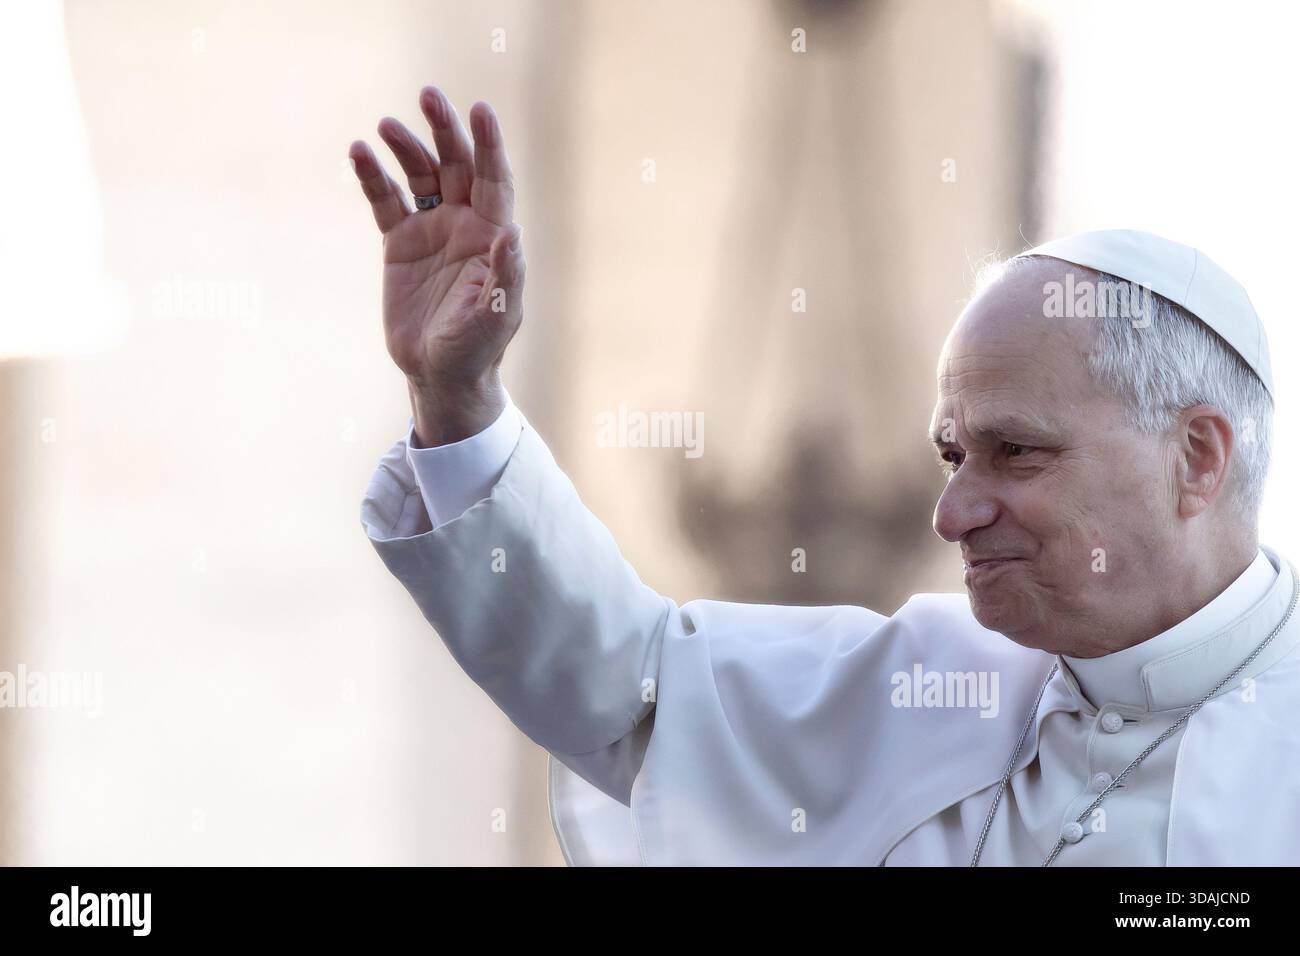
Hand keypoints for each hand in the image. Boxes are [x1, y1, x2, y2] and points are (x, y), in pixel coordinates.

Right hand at [349, 86, 524, 445]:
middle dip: (445, 130)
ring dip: (405, 147)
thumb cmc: (477, 347)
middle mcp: (464, 223)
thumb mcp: (495, 316)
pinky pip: (385, 201)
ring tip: (385, 127)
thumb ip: (506, 275)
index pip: (493, 179)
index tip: (480, 110)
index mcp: (492, 234)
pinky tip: (359, 153)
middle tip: (429, 95)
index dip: (489, 145)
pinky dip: (373, 177)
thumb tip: (513, 233)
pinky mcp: (399, 244)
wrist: (438, 373)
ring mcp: (430, 230)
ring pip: (418, 175)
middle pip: (455, 164)